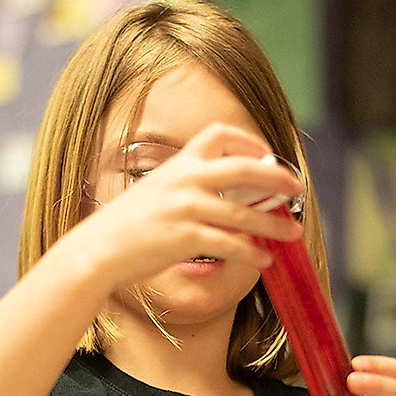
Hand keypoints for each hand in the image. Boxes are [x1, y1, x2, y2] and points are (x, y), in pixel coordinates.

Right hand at [71, 122, 304, 285]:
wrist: (98, 249)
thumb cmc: (124, 226)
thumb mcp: (153, 192)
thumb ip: (184, 186)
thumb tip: (218, 194)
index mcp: (178, 165)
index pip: (220, 135)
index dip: (249, 142)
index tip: (266, 157)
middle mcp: (186, 181)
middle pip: (246, 169)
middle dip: (278, 178)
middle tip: (297, 189)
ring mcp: (187, 209)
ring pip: (245, 213)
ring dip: (275, 224)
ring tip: (292, 232)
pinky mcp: (186, 238)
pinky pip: (231, 244)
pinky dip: (252, 253)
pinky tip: (264, 260)